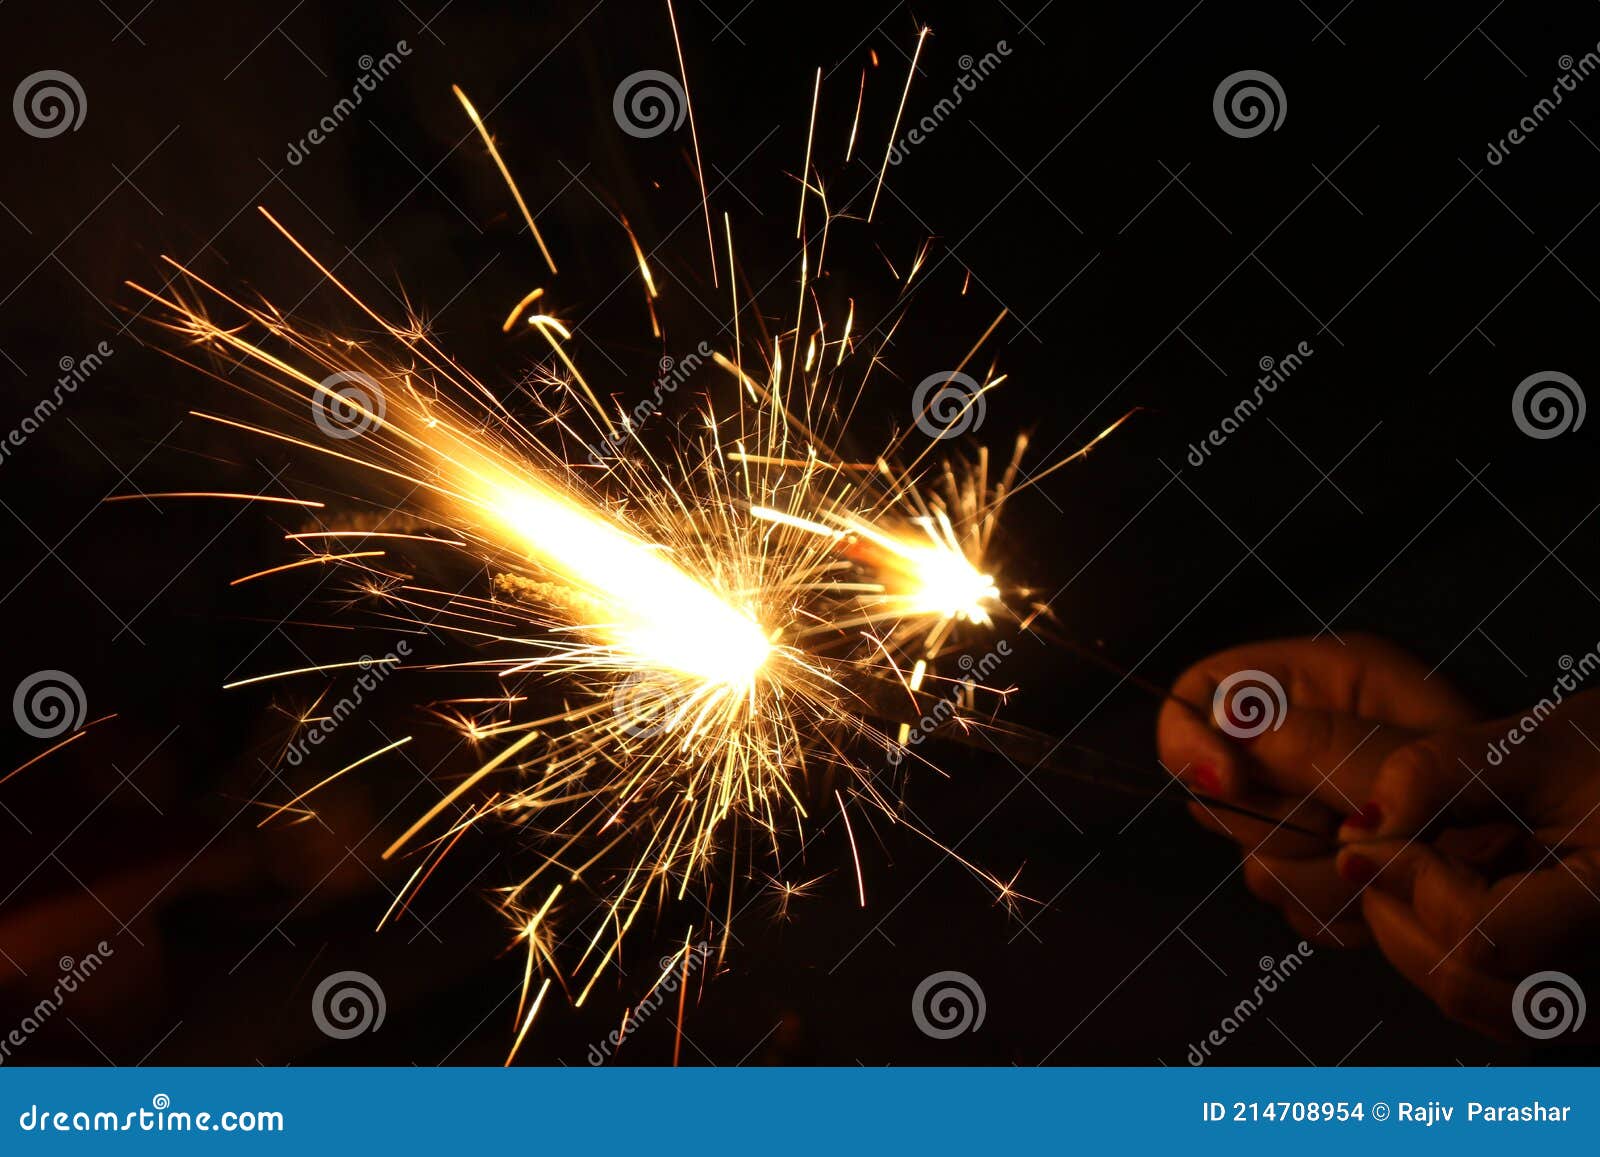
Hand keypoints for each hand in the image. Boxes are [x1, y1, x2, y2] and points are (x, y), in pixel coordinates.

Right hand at [1157, 634, 1476, 946]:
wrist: (1549, 830)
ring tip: (1396, 854)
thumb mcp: (1416, 724)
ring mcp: (1301, 824)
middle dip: (1287, 820)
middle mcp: (1288, 758)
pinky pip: (1300, 914)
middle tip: (1353, 817)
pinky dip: (1349, 912)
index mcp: (1301, 688)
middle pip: (1216, 800)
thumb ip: (1327, 741)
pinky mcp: (1325, 884)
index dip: (1187, 742)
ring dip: (1330, 874)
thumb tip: (1231, 748)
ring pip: (1260, 869)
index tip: (1226, 779)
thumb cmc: (1499, 760)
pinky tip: (1392, 888)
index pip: (1191, 700)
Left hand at [1336, 689, 1599, 1040]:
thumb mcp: (1526, 745)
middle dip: (1401, 920)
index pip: (1483, 937)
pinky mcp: (1590, 1003)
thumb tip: (1357, 837)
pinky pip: (1508, 1010)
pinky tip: (1458, 899)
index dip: (1407, 883)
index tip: (1367, 840)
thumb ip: (1432, 781)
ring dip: (1424, 944)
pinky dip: (1458, 961)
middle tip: (1378, 860)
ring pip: (1485, 1010)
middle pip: (1473, 989)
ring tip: (1421, 874)